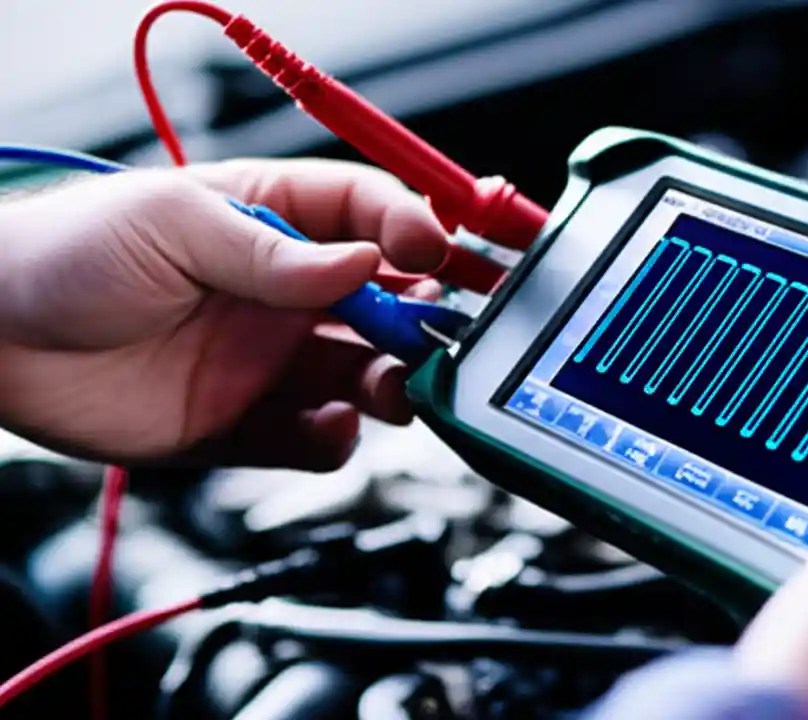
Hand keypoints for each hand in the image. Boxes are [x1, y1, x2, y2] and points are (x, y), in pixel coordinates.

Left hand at [0, 159, 449, 469]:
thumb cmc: (67, 255)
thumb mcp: (173, 225)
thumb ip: (274, 252)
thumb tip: (365, 260)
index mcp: (273, 222)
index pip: (368, 215)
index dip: (411, 229)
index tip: (436, 253)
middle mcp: (283, 293)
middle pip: (385, 303)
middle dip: (420, 320)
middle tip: (428, 339)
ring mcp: (268, 360)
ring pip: (365, 375)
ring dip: (393, 383)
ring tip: (390, 391)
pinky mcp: (246, 424)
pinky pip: (315, 437)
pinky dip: (338, 439)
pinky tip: (329, 427)